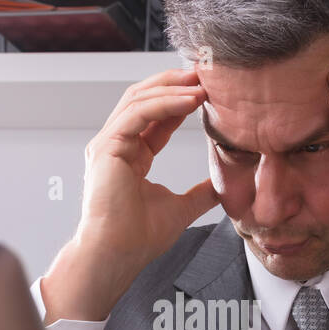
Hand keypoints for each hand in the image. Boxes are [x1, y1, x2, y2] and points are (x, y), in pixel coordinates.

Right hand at [42, 68, 219, 322]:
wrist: (118, 255)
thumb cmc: (138, 238)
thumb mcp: (181, 209)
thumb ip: (200, 194)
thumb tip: (221, 189)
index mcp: (131, 156)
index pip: (156, 117)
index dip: (181, 101)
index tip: (209, 93)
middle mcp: (117, 145)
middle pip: (144, 98)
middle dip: (175, 83)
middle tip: (205, 75)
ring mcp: (109, 144)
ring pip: (139, 99)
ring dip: (172, 87)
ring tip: (201, 83)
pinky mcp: (107, 147)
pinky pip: (137, 113)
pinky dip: (164, 103)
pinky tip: (190, 100)